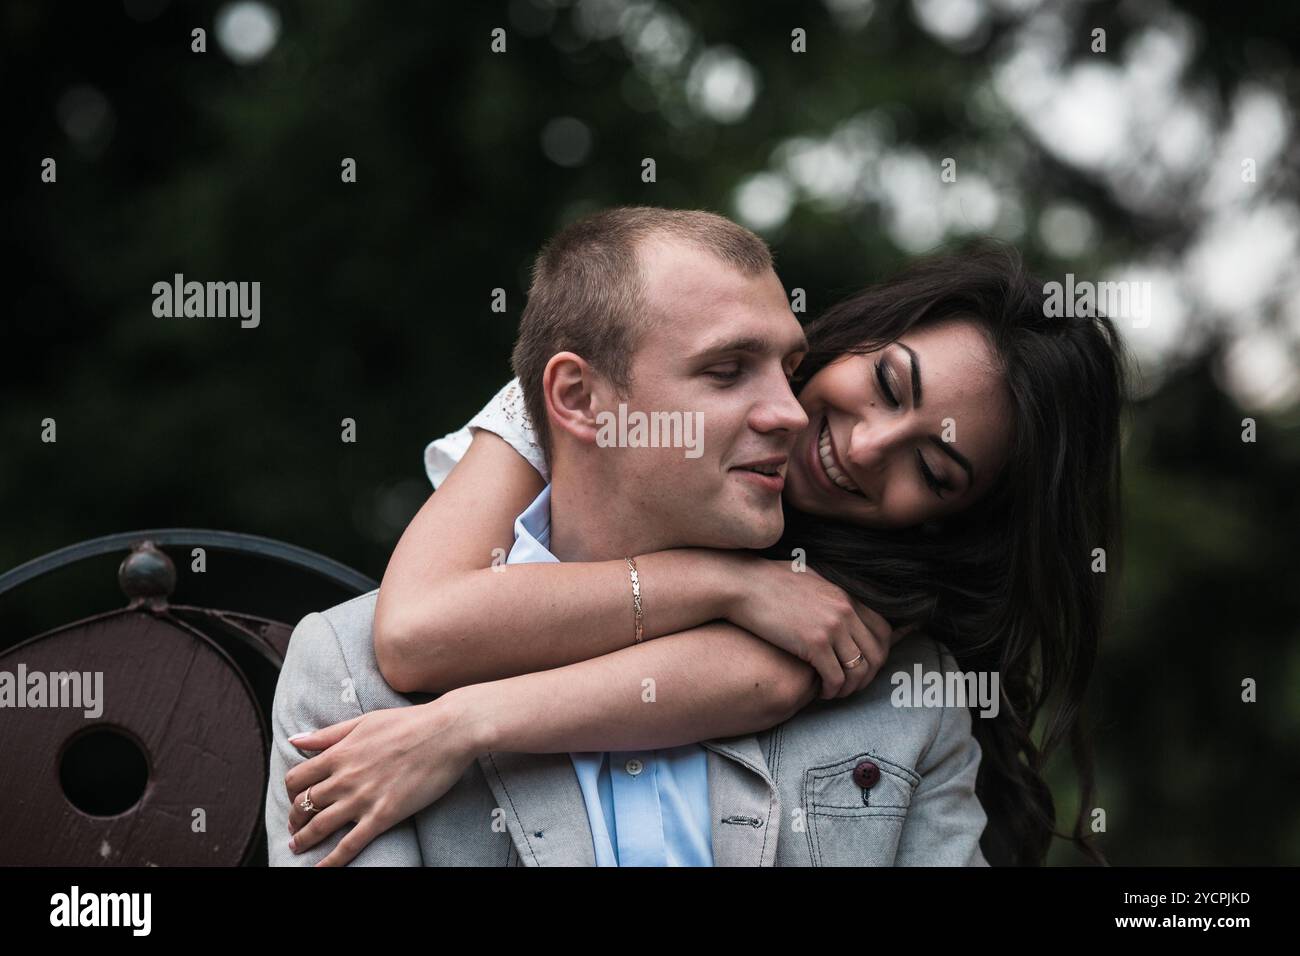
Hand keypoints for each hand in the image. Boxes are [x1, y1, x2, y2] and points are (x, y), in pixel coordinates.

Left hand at [283, 690, 484, 865]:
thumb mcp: (364, 721)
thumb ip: (328, 734)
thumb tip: (295, 740)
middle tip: (296, 826)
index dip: (290, 792)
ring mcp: (362, 798)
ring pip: (319, 826)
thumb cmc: (409, 722)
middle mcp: (345, 778)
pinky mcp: (383, 816)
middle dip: (294, 818)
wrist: (447, 732)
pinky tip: (321, 869)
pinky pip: (350, 845)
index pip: (297, 778)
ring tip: (298, 847)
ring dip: (304, 840)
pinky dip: (331, 861)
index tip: (294, 797)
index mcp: (339, 753)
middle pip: (303, 804)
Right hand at [725, 557, 908, 699]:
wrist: (741, 584)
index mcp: (846, 595)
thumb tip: (839, 605)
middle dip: (867, 676)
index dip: (877, 655)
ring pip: (859, 670)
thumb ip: (830, 593)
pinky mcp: (815, 643)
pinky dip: (831, 691)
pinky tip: (820, 692)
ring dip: (850, 688)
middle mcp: (845, 610)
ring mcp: (832, 627)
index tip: (863, 666)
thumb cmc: (767, 581)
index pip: (883, 631)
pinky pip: (836, 678)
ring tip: (835, 692)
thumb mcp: (809, 578)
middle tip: (850, 685)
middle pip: (877, 654)